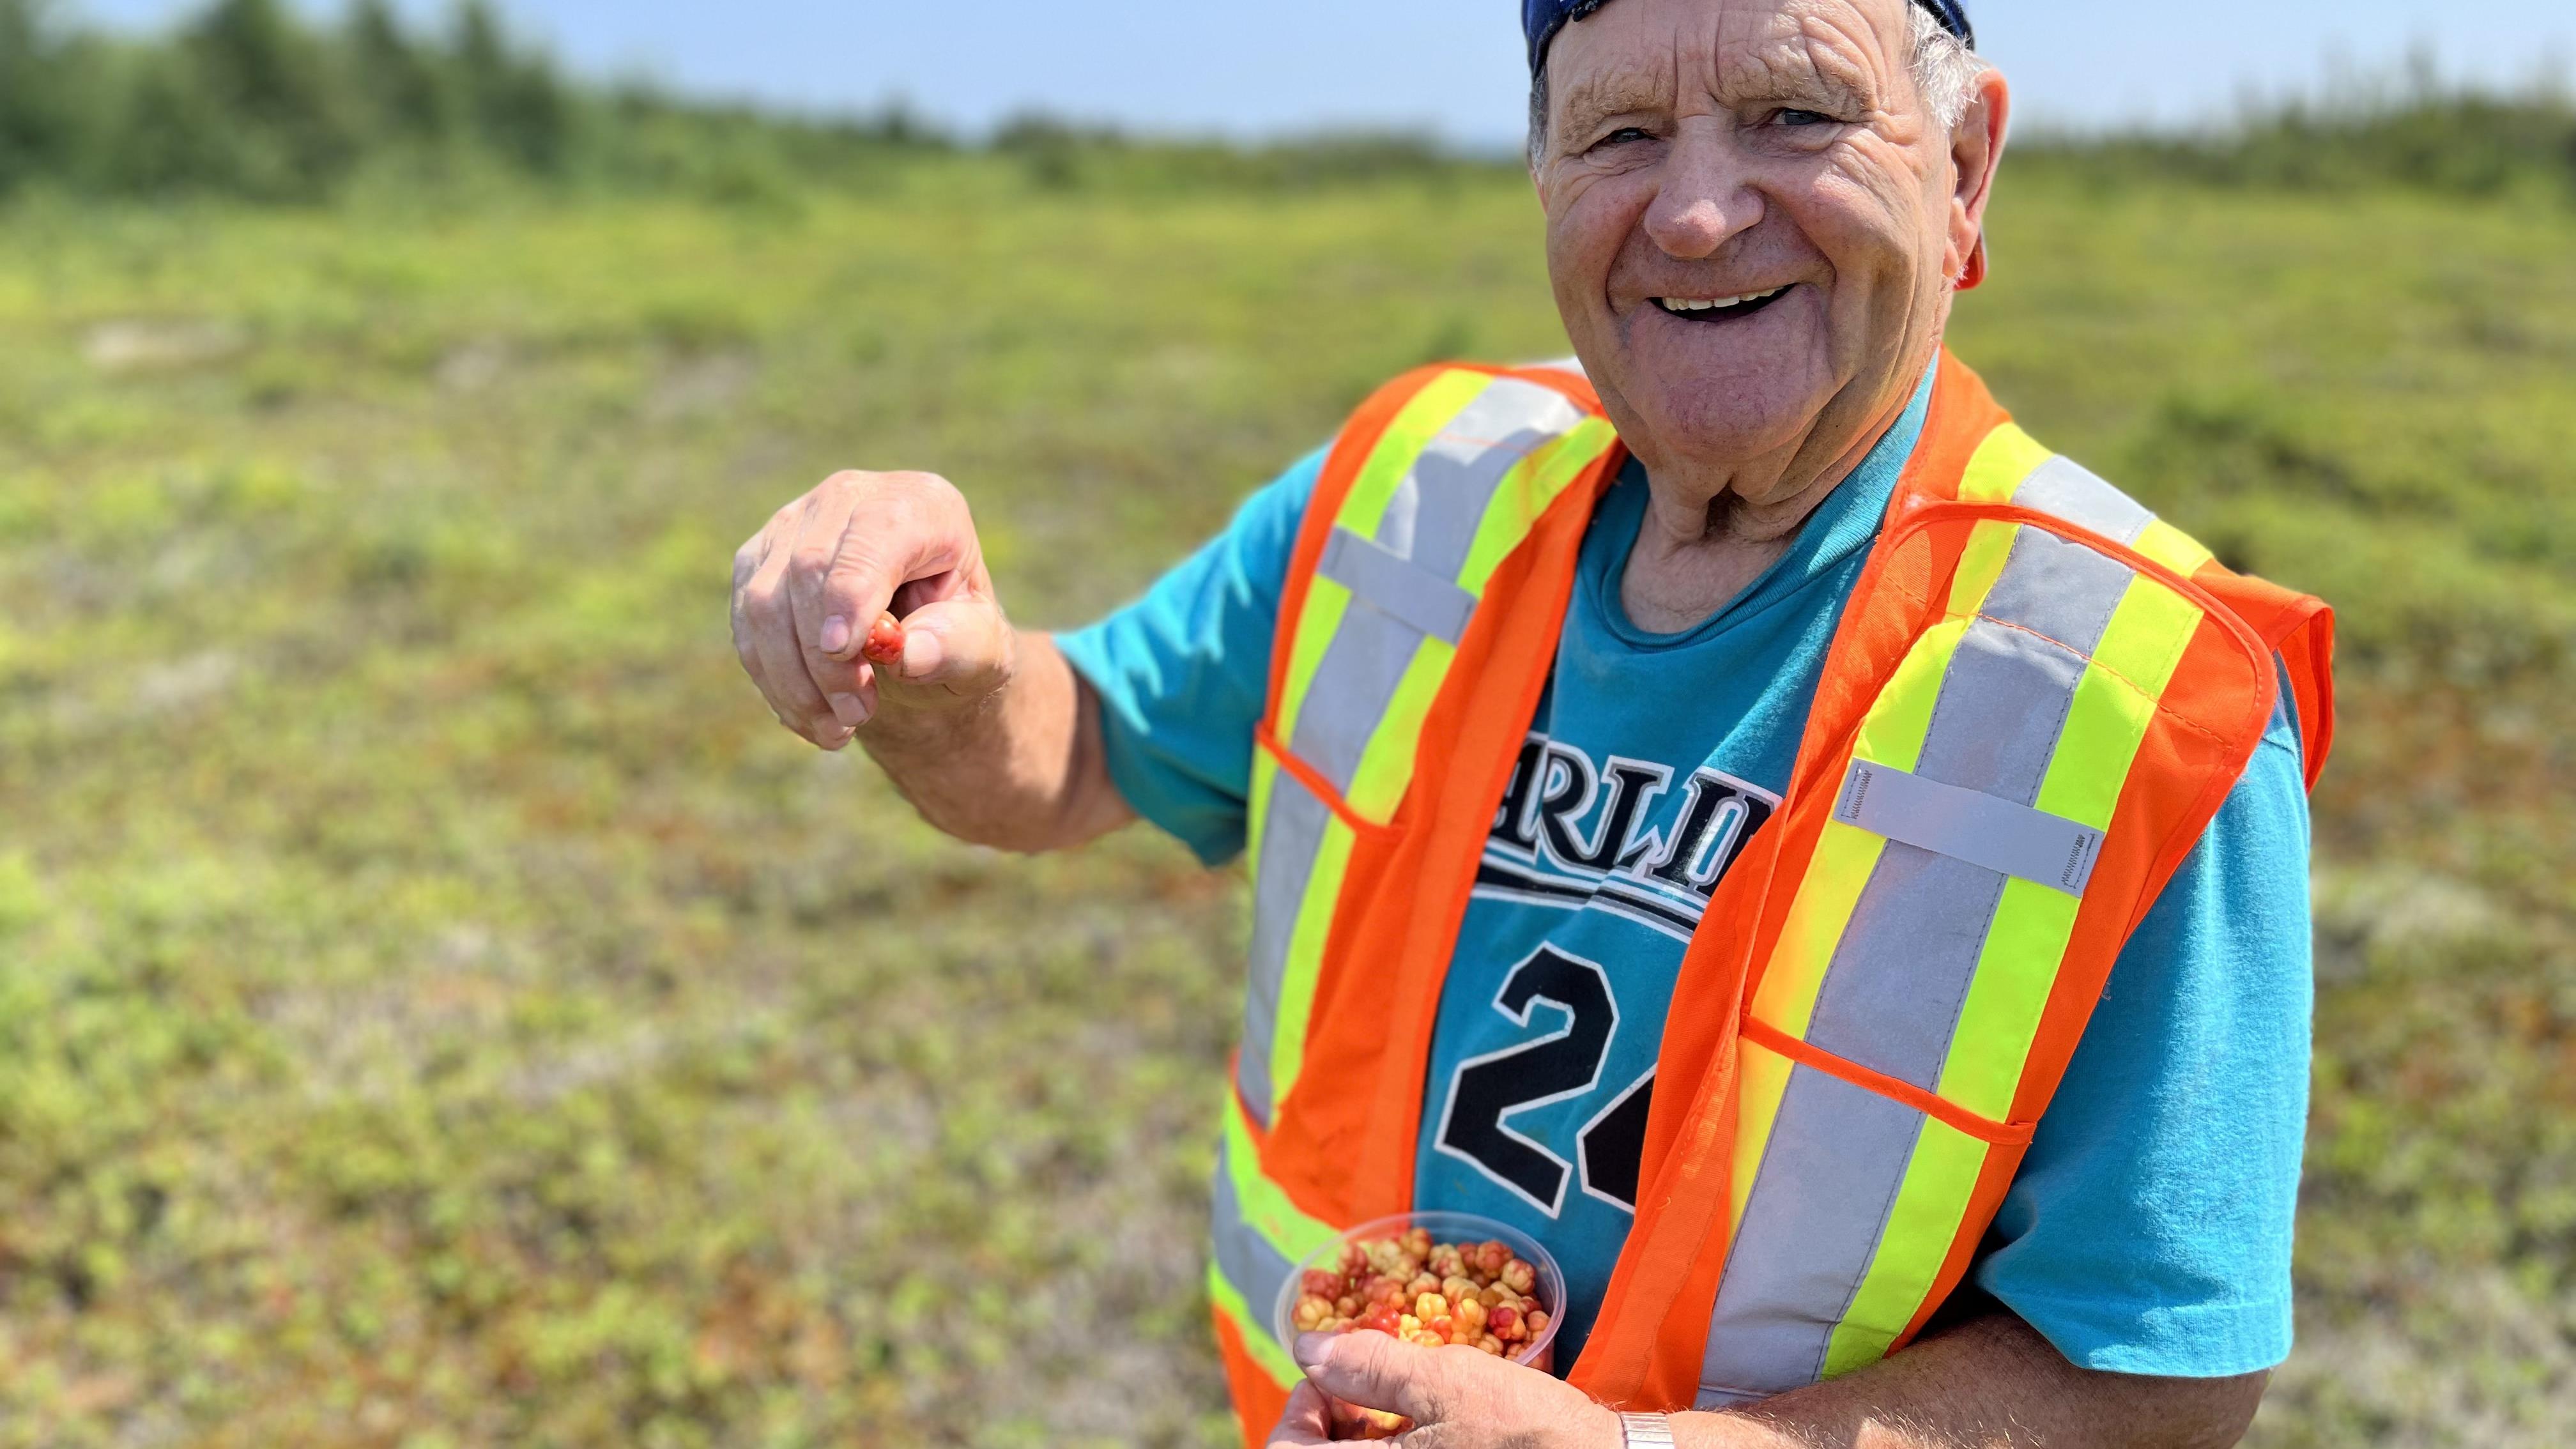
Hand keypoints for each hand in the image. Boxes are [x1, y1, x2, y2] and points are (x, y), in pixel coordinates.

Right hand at [730, 470, 1012, 748]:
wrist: (920, 640)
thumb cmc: (957, 635)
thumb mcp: (982, 648)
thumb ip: (958, 647)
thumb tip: (909, 654)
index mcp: (921, 504)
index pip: (874, 533)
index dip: (851, 591)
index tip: (842, 651)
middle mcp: (849, 498)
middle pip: (809, 568)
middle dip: (825, 656)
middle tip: (857, 714)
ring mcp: (793, 525)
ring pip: (765, 602)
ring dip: (795, 679)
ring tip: (839, 728)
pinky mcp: (757, 563)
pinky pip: (747, 626)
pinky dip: (775, 681)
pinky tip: (811, 718)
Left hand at [1269, 1330, 1623, 1447]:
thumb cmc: (1524, 1429)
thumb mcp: (1444, 1381)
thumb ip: (1370, 1366)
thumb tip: (1306, 1347)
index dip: (1297, 1411)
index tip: (1328, 1375)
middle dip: (1333, 1419)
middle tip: (1363, 1382)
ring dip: (1365, 1434)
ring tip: (1399, 1398)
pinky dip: (1399, 1445)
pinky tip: (1426, 1423)